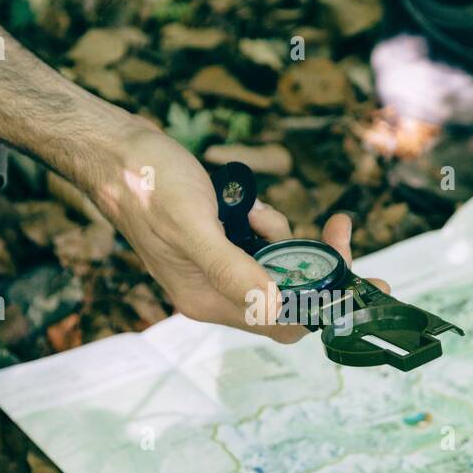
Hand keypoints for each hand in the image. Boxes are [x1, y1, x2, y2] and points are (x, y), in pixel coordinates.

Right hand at [78, 123, 380, 342]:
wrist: (114, 150)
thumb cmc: (147, 183)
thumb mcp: (194, 225)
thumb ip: (235, 271)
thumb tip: (280, 309)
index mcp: (207, 301)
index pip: (283, 322)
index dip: (324, 303)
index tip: (358, 277)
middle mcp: (214, 293)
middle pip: (287, 297)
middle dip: (315, 264)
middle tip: (340, 228)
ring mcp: (215, 269)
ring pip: (276, 266)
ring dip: (281, 234)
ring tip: (256, 208)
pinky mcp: (218, 244)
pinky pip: (260, 243)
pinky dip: (264, 220)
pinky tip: (243, 200)